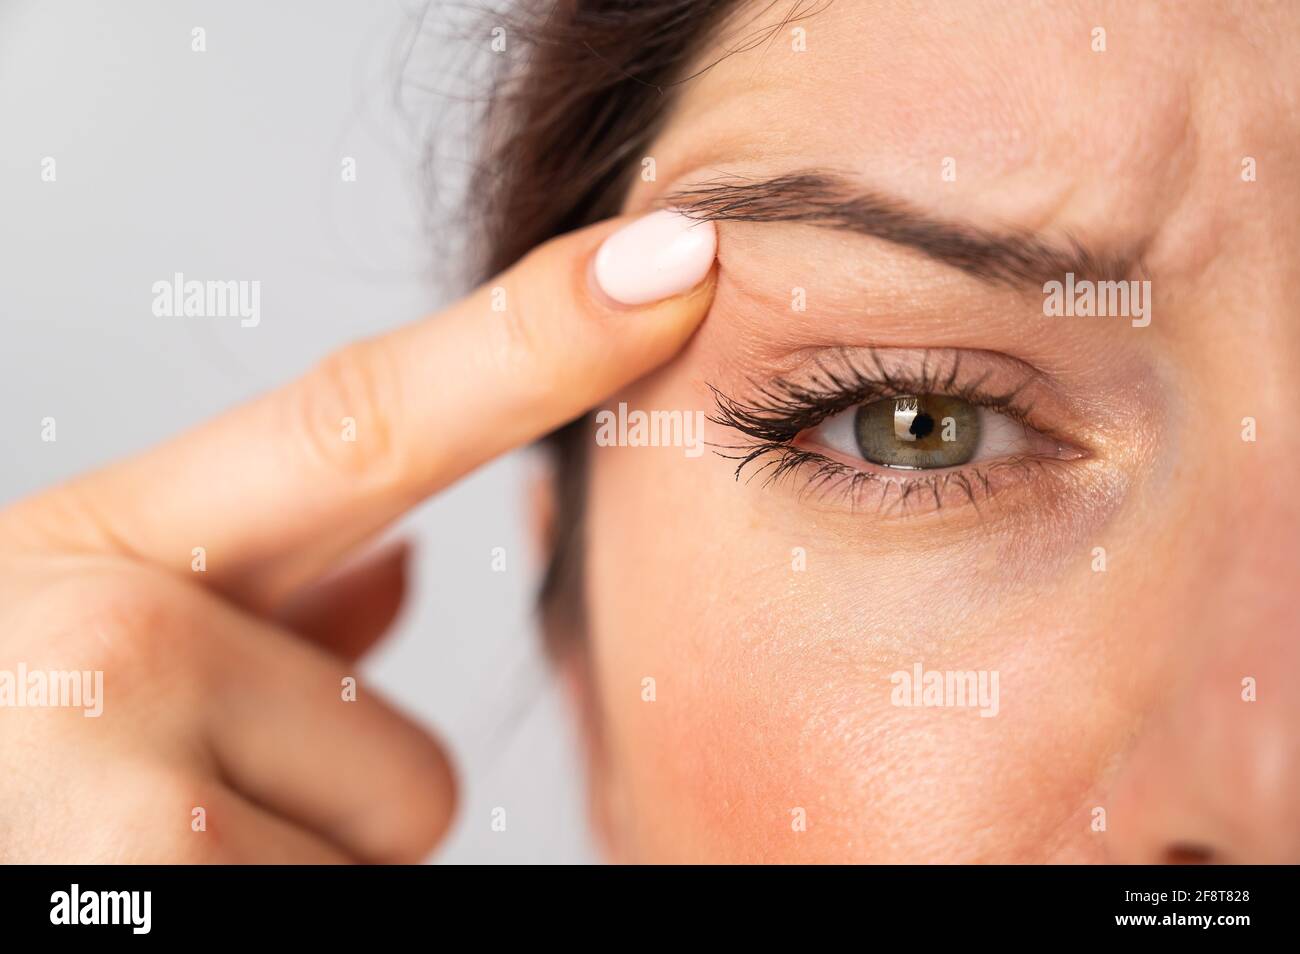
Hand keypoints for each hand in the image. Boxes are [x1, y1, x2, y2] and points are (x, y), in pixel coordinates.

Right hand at [0, 211, 715, 861]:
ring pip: (383, 859)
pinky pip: (342, 915)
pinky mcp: (148, 899)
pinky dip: (277, 916)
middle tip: (168, 817)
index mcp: (104, 553)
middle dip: (330, 808)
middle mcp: (104, 643)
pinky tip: (150, 896)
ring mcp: (117, 791)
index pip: (367, 418)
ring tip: (147, 867)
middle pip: (410, 760)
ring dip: (294, 882)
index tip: (673, 258)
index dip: (537, 335)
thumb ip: (258, 604)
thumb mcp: (85, 652)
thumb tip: (400, 578)